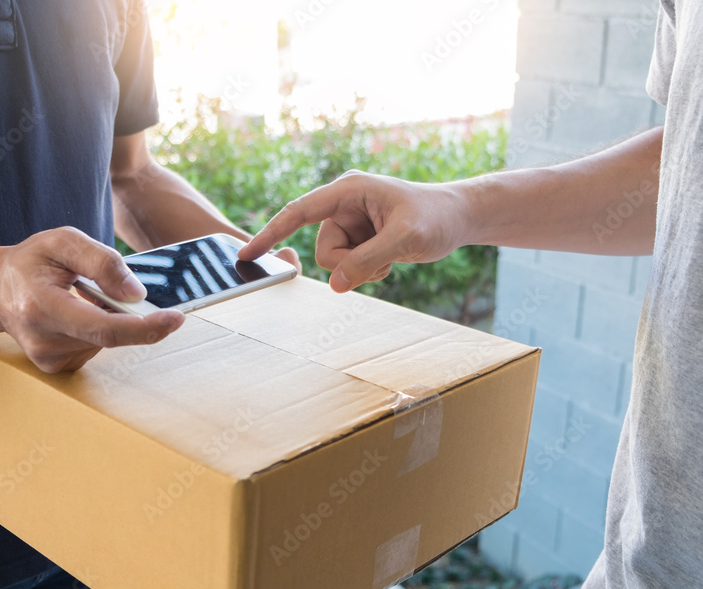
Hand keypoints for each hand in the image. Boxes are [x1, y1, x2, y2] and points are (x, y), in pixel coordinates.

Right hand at [0, 227, 184, 372]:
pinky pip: (96, 346)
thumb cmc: (29, 263)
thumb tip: (136, 293)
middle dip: (130, 314)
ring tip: (81, 295)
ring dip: (110, 317)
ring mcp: (48, 359)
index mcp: (41, 307)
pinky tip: (78, 312)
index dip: (144, 327)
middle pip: (110, 334)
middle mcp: (43, 341)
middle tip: (122, 289)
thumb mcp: (62, 242)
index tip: (175, 318)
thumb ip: (101, 261)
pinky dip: (99, 327)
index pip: (103, 327)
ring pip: (106, 340)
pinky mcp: (56, 366)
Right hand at [239, 171, 470, 292]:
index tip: (245, 254)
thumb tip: (334, 285)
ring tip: (390, 256)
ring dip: (361, 268)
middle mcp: (343, 204)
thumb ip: (366, 261)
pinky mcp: (356, 239)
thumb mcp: (404, 239)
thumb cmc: (435, 217)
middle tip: (384, 259)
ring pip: (334, 263)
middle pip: (322, 250)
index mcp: (348, 189)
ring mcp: (349, 223)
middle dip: (350, 264)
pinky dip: (367, 270)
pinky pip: (347, 267)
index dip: (269, 232)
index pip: (298, 212)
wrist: (457, 218)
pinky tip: (390, 257)